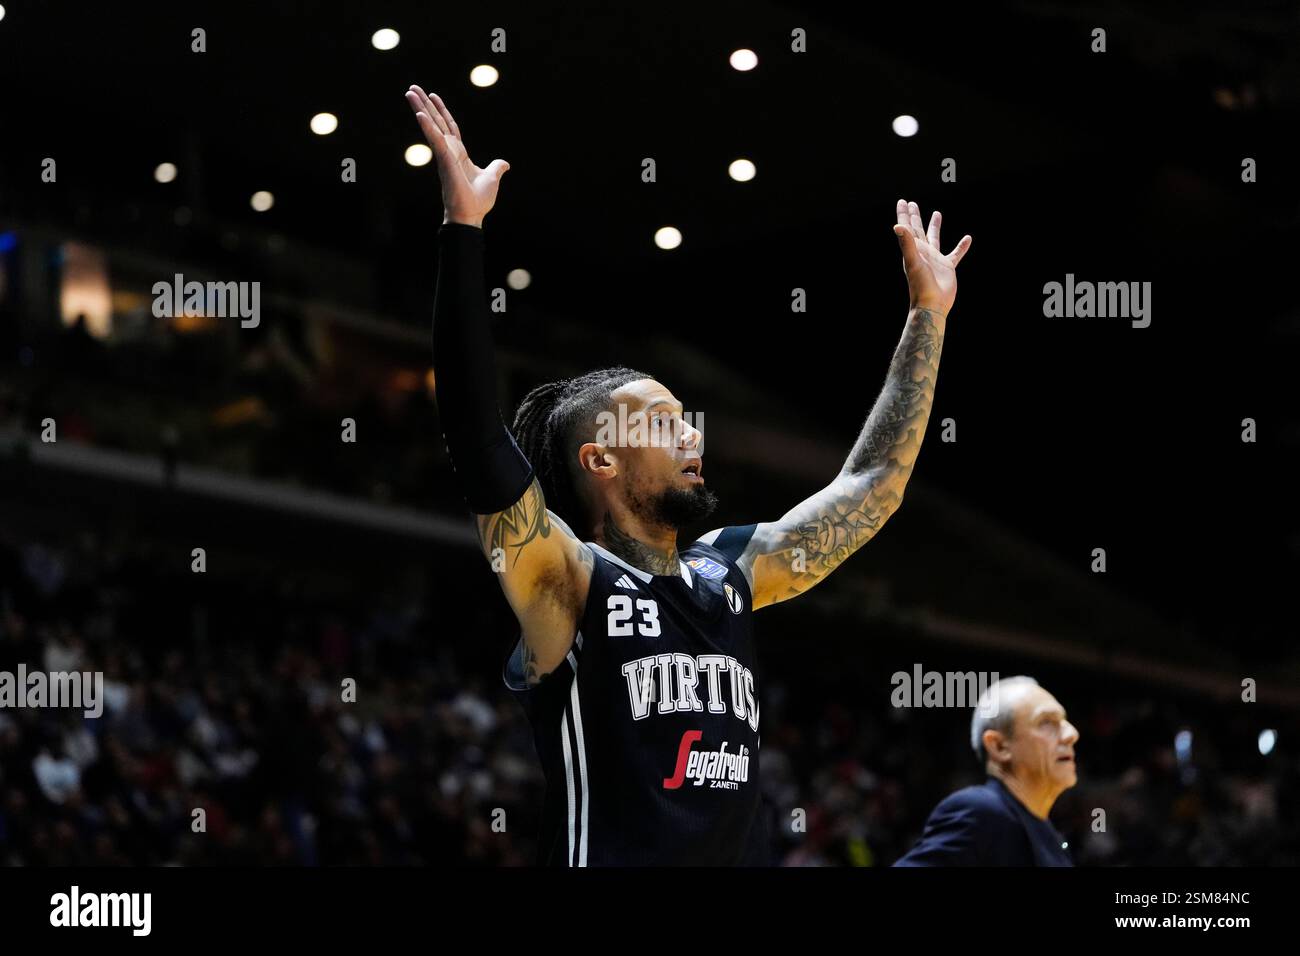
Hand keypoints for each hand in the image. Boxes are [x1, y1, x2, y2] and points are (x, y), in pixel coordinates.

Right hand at [404, 85, 508, 226]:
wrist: (471, 215)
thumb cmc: (478, 200)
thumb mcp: (492, 177)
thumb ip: (496, 167)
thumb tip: (505, 164)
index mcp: (458, 153)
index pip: (449, 126)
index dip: (442, 111)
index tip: (433, 96)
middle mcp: (448, 151)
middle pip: (435, 121)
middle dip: (425, 104)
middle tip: (412, 88)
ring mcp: (444, 154)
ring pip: (431, 126)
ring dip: (420, 108)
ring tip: (409, 92)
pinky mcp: (444, 160)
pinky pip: (435, 140)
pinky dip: (428, 127)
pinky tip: (419, 114)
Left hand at [893, 199, 971, 315]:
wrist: (932, 304)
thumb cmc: (921, 285)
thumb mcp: (913, 261)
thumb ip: (906, 243)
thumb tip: (897, 225)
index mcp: (913, 249)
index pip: (907, 227)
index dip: (904, 214)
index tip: (902, 201)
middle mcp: (923, 252)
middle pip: (918, 229)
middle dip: (914, 216)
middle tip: (912, 203)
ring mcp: (935, 259)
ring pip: (934, 238)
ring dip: (934, 226)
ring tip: (936, 213)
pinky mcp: (947, 267)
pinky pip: (956, 253)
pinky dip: (961, 246)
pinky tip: (967, 239)